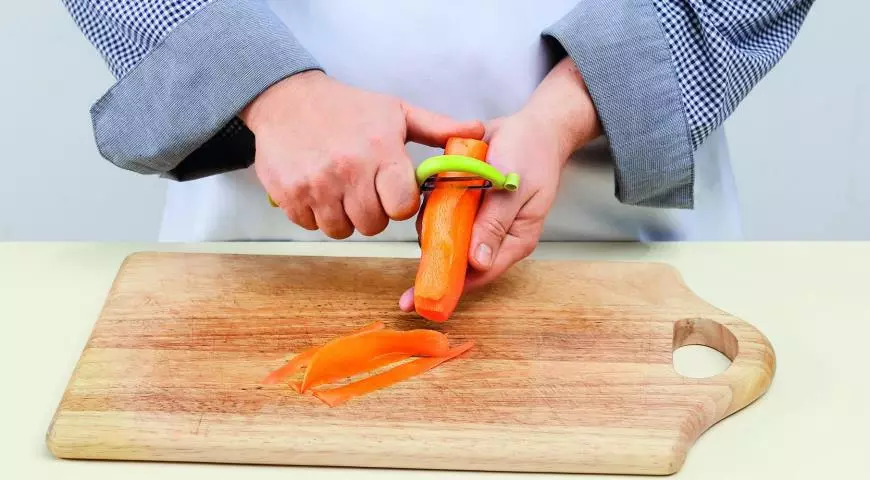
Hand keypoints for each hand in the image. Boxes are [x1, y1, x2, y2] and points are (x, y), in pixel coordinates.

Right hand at [240, 70, 484, 238]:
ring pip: (341, 230)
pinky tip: (317, 188)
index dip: (400, 203)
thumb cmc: (347, 107)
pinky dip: (315, 214)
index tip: (392, 190)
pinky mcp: (289, 194)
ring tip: (340, 188)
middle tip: (364, 189)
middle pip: (372, 225)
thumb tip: (477, 132)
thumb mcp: (396, 111)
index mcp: (380, 150)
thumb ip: (438, 128)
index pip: (402, 207)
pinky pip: (311, 225)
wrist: (285, 99)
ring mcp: (316, 184)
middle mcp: (348, 169)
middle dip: (372, 212)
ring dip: (343, 216)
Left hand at [399, 57, 600, 310]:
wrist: (533, 125)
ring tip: (434, 200)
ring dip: (433, 223)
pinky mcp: (466, 203)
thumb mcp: (514, 187)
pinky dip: (434, 204)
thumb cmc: (532, 153)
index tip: (418, 299)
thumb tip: (477, 263)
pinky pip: (442, 212)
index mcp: (513, 241)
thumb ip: (494, 223)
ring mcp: (478, 220)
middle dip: (435, 253)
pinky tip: (435, 186)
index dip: (450, 286)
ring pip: (445, 235)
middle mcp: (494, 236)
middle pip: (458, 259)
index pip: (479, 273)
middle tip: (417, 248)